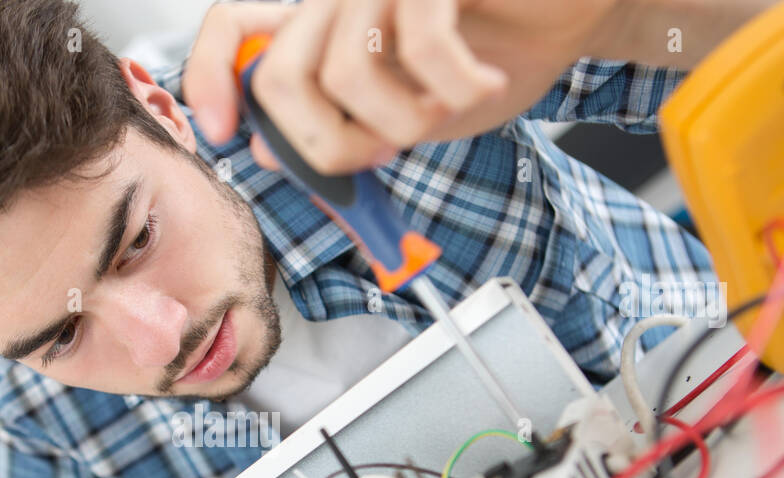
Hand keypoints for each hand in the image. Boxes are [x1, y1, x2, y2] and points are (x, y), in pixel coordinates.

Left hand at [184, 0, 618, 174]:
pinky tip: (484, 84)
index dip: (210, 80)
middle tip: (378, 156)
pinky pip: (418, 44)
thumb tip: (265, 150)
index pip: (232, 28)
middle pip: (278, 76)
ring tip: (443, 114)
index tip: (225, 134)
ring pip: (344, 73)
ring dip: (399, 123)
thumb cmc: (493, 54)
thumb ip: (337, 127)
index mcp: (325, 18)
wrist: (573, 14)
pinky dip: (455, 87)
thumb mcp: (404, 112)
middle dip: (324, 146)